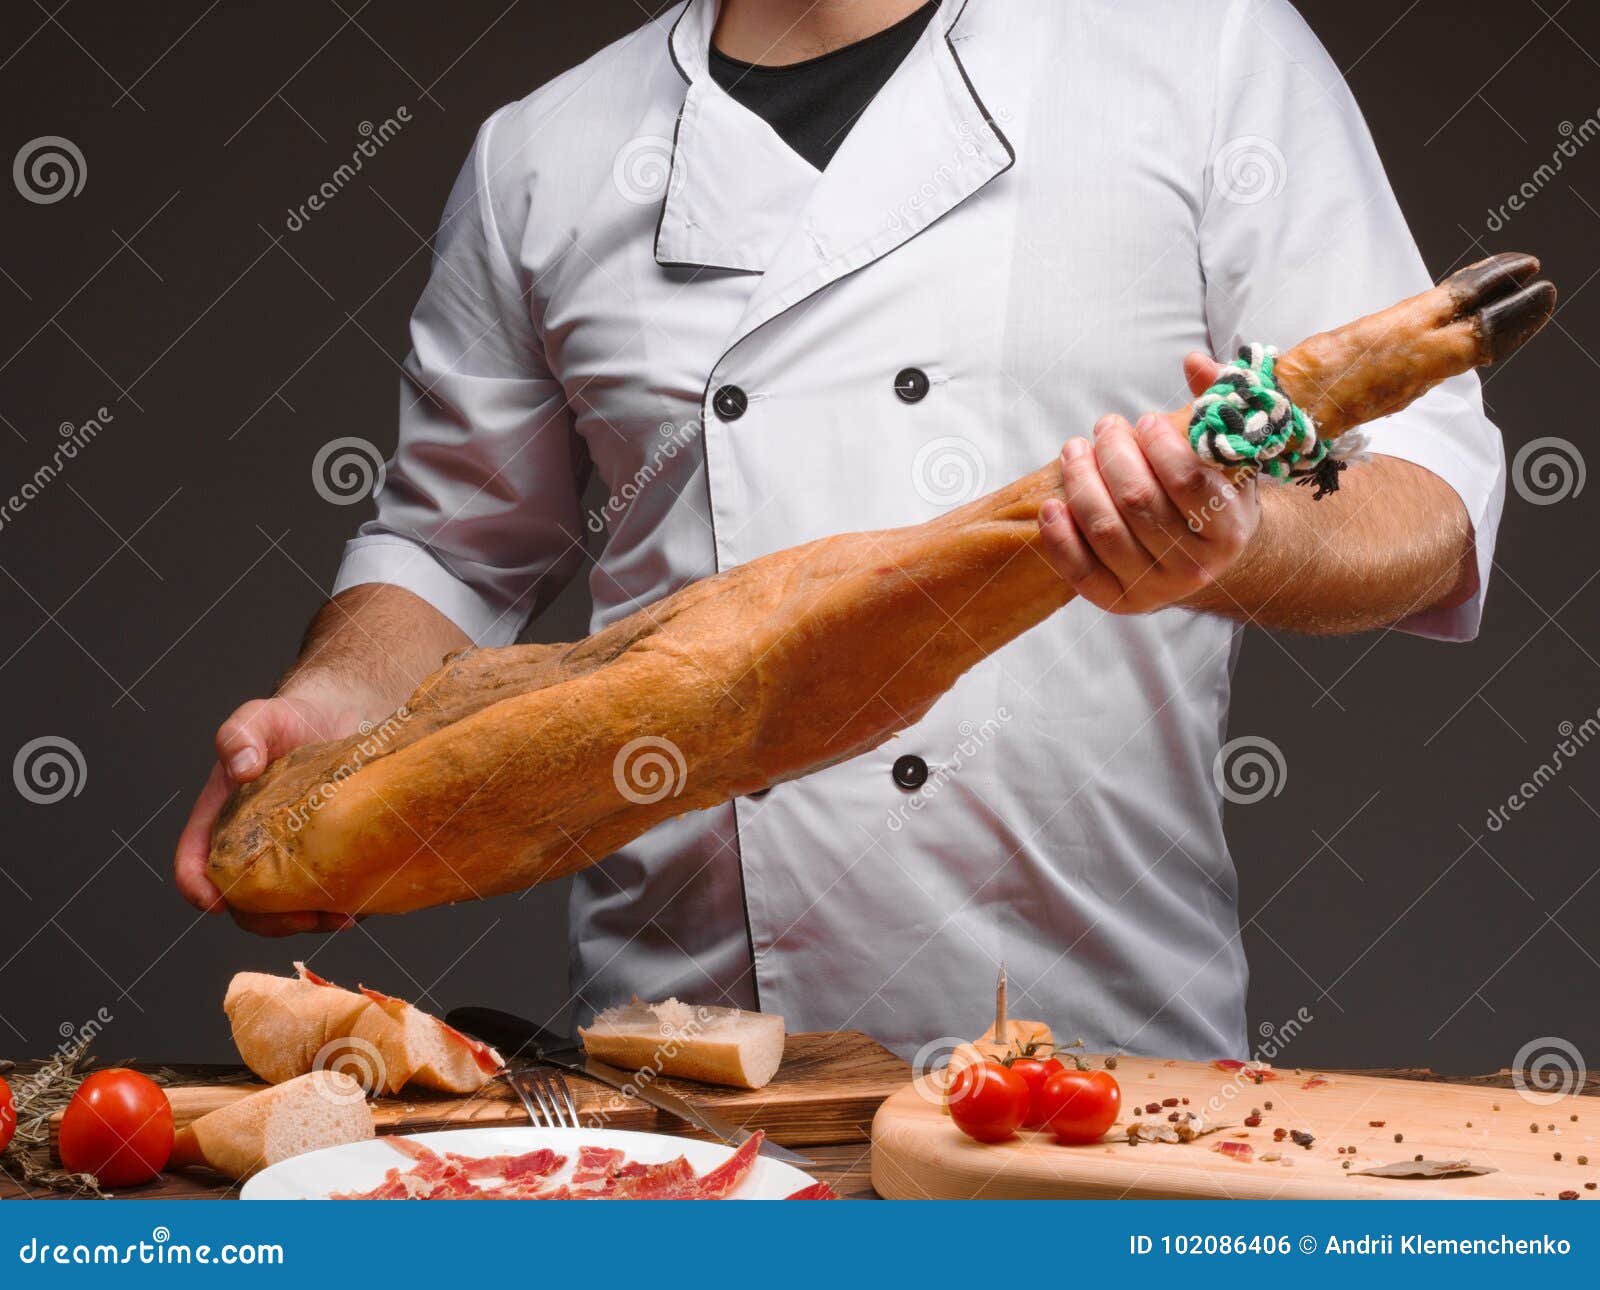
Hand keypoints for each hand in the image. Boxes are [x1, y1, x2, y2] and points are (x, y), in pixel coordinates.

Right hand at [173, 688, 361, 936]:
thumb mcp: (261, 718)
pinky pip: (331, 896)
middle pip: (245, 902)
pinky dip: (344, 907)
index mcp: (222, 821)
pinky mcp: (332, 860)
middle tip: (301, 917)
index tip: (215, 900)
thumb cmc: (293, 720)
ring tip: (341, 917)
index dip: (197, 886)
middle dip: (267, 919)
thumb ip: (240, 735)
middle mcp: (254, 849)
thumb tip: (242, 767)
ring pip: (289, 909)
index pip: (196, 862)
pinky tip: (362, 904)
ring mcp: (294, 859)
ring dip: (310, 921)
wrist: (346, 716)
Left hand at [1038, 352, 1259, 613]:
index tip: (1144, 421)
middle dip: (1113, 455)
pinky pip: (1080, 571)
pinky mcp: (1117, 600)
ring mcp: (1154, 589)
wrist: (1205, 552)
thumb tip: (1194, 362)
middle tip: (1105, 426)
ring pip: (1105, 529)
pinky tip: (1050, 505)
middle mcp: (1196, 567)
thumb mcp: (1230, 451)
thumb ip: (1219, 403)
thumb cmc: (1214, 491)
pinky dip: (1059, 537)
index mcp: (1230, 530)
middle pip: (1139, 501)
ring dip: (1080, 482)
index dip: (1160, 446)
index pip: (1191, 483)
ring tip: (1074, 450)